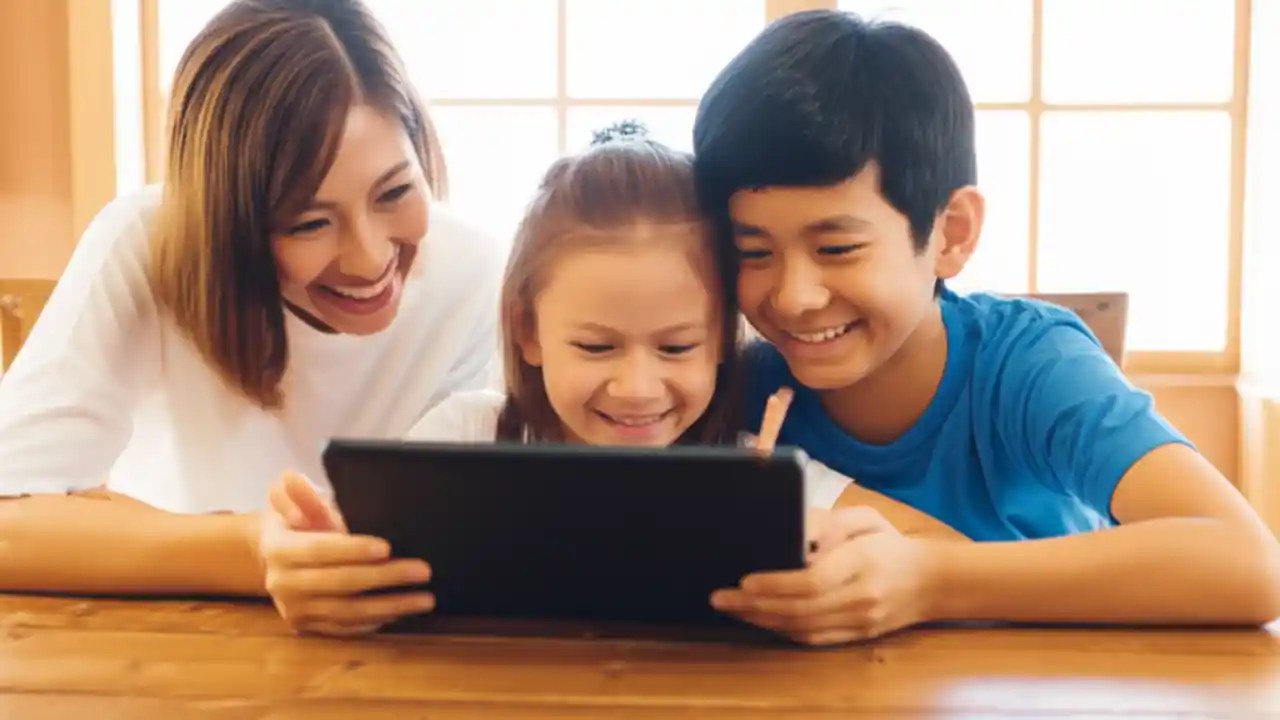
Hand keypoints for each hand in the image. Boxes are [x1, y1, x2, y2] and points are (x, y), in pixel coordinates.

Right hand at [257, 472, 434, 636]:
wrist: (276, 553)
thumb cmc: (297, 519)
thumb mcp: (292, 499)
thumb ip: (298, 491)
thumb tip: (294, 478)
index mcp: (278, 549)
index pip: (321, 550)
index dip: (354, 549)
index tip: (387, 547)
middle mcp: (282, 584)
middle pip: (341, 583)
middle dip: (385, 577)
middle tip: (423, 570)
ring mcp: (294, 610)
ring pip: (348, 613)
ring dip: (390, 607)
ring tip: (425, 598)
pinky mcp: (307, 627)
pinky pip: (346, 628)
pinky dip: (376, 621)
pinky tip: (403, 611)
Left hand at [711, 506, 936, 645]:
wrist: (931, 581)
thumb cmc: (890, 543)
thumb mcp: (866, 518)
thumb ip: (828, 521)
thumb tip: (794, 534)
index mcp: (862, 562)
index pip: (814, 580)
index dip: (775, 584)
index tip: (745, 580)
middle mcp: (860, 597)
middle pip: (800, 609)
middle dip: (754, 606)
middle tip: (720, 598)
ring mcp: (859, 622)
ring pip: (802, 628)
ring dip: (762, 621)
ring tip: (731, 609)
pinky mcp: (857, 637)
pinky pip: (813, 639)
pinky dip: (782, 632)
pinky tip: (759, 621)